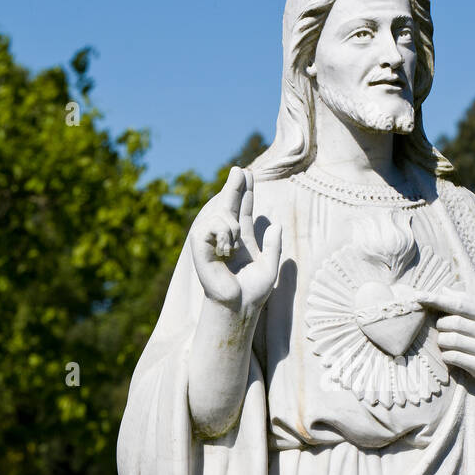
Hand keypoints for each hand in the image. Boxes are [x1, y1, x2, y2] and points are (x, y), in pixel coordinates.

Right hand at [191, 166, 281, 315]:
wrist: (239, 305)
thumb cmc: (253, 292)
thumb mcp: (270, 266)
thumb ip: (273, 246)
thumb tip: (274, 224)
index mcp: (242, 240)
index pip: (243, 210)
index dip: (245, 193)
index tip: (247, 174)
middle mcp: (226, 237)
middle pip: (229, 204)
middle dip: (234, 186)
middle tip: (240, 169)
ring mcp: (212, 240)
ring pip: (220, 215)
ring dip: (230, 225)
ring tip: (234, 244)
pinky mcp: (200, 246)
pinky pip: (210, 226)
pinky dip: (221, 234)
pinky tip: (225, 249)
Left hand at [416, 287, 474, 394]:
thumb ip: (468, 302)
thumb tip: (444, 290)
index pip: (458, 303)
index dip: (435, 299)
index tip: (417, 296)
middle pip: (450, 323)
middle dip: (441, 325)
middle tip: (445, 328)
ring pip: (448, 340)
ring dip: (442, 341)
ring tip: (448, 341)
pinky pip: (452, 357)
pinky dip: (447, 355)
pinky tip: (452, 354)